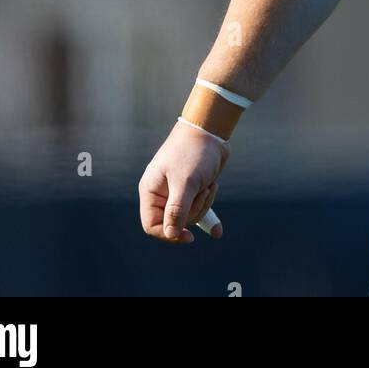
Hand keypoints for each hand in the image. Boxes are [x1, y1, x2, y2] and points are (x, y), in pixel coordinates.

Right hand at [138, 122, 229, 243]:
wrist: (211, 130)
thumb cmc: (194, 152)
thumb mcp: (185, 182)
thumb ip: (177, 210)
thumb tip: (171, 235)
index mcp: (150, 190)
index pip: (151, 225)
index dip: (168, 234)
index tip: (188, 237)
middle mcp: (161, 193)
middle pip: (174, 222)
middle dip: (193, 210)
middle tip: (203, 191)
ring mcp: (178, 191)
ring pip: (189, 215)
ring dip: (204, 204)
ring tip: (209, 185)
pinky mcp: (193, 188)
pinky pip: (199, 208)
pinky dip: (209, 214)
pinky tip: (217, 232)